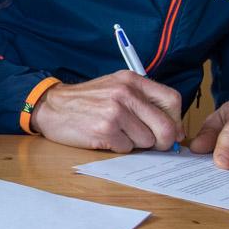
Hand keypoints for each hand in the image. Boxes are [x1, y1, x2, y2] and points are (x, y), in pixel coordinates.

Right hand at [30, 71, 182, 152]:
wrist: (51, 106)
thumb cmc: (87, 101)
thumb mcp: (116, 88)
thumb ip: (144, 102)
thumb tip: (175, 131)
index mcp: (131, 80)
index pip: (172, 100)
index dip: (176, 120)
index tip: (172, 131)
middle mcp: (125, 93)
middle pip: (165, 126)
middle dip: (164, 141)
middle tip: (154, 145)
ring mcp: (114, 112)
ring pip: (147, 141)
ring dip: (136, 143)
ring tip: (118, 133)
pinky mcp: (104, 130)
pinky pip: (127, 148)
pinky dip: (119, 147)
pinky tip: (105, 137)